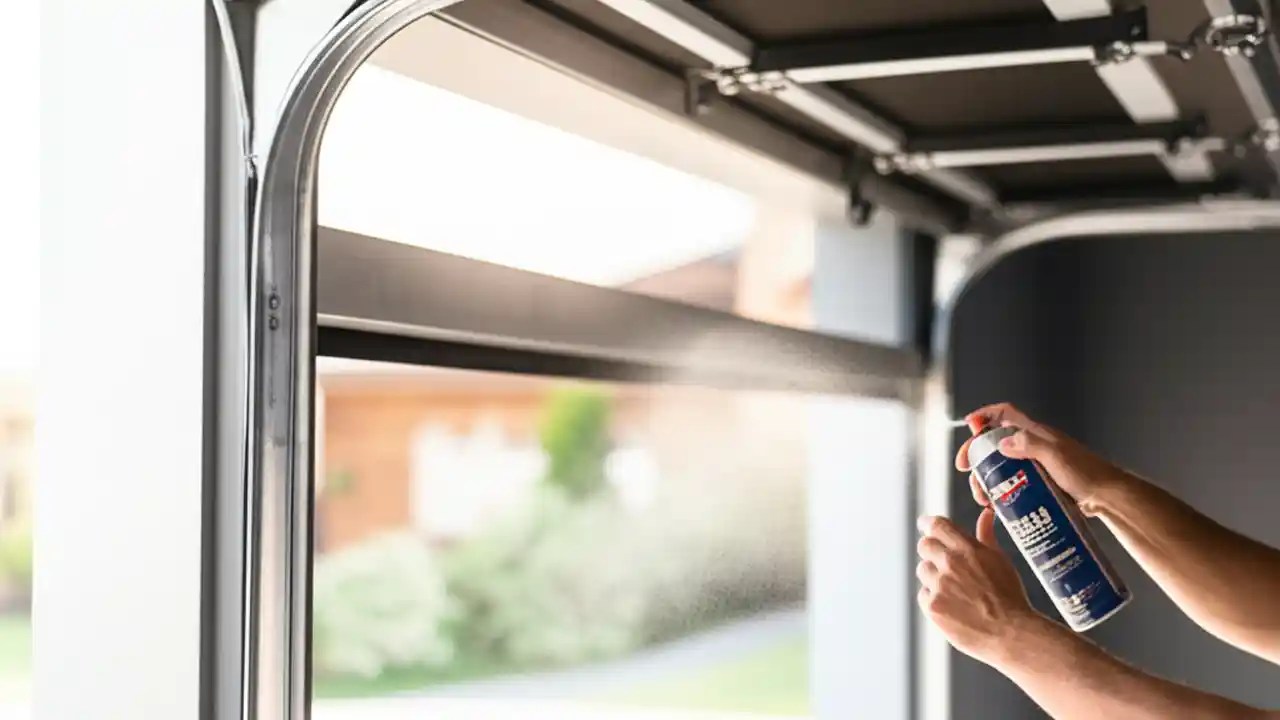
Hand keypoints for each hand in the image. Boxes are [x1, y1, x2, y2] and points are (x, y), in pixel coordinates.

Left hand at [917, 510, 1043, 665]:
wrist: (1011, 633)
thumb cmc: (1009, 596)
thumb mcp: (1000, 561)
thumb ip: (986, 536)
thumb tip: (985, 514)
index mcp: (967, 548)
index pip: (937, 525)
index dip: (929, 524)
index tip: (925, 525)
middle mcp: (950, 563)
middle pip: (924, 545)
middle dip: (932, 551)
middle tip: (945, 564)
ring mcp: (939, 585)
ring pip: (923, 570)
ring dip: (934, 577)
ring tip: (956, 591)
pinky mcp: (932, 606)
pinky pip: (923, 595)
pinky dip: (934, 599)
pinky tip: (953, 607)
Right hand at [955, 402, 1130, 516]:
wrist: (1107, 497)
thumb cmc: (1086, 473)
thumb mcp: (1055, 455)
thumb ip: (1029, 444)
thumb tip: (1002, 442)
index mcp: (1036, 434)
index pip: (1005, 413)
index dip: (985, 414)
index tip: (967, 424)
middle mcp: (1033, 446)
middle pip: (995, 444)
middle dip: (977, 455)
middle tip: (967, 471)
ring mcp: (1036, 466)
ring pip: (1001, 467)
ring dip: (986, 479)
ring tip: (983, 497)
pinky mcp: (1039, 485)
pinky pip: (1013, 484)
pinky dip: (1000, 492)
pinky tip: (996, 505)